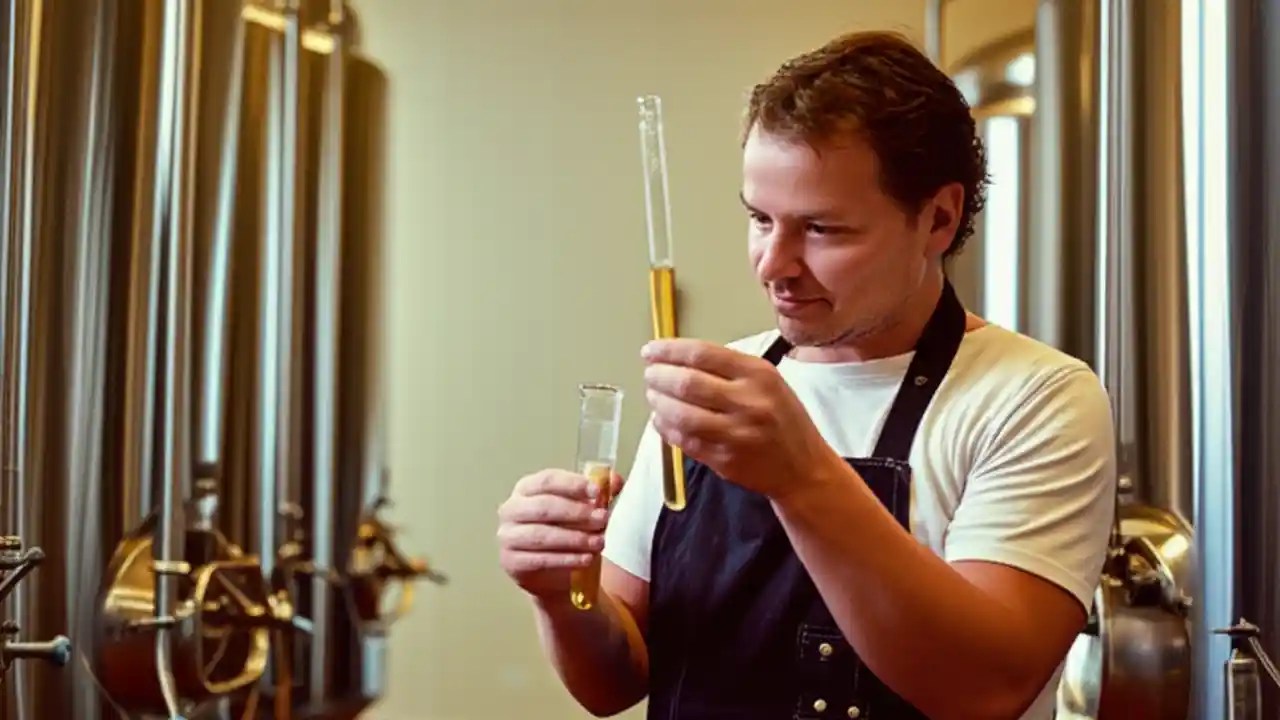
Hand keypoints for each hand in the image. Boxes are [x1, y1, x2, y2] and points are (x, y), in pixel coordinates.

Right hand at [497, 468, 622, 598]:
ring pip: (542, 535)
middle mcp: (512, 509)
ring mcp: (508, 536)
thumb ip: (597, 495)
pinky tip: (586, 559)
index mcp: (527, 488)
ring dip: (574, 538)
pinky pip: (540, 559)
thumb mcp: (582, 511)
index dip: (573, 484)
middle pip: (544, 507)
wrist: (551, 573)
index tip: (597, 492)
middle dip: (577, 513)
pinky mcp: (511, 561)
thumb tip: (614, 480)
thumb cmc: (564, 531)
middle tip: (603, 519)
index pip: (547, 480)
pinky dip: (567, 559)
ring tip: (599, 542)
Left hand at [641, 338, 836, 496]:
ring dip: (658, 403)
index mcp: (759, 374)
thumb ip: (730, 370)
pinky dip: (666, 428)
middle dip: (659, 377)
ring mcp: (736, 433)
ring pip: (681, 414)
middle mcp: (748, 402)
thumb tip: (679, 359)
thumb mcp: (769, 383)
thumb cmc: (784, 421)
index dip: (669, 350)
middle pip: (687, 383)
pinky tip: (662, 421)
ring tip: (653, 396)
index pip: (702, 354)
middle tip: (650, 375)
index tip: (651, 350)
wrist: (805, 469)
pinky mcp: (725, 460)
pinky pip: (684, 440)